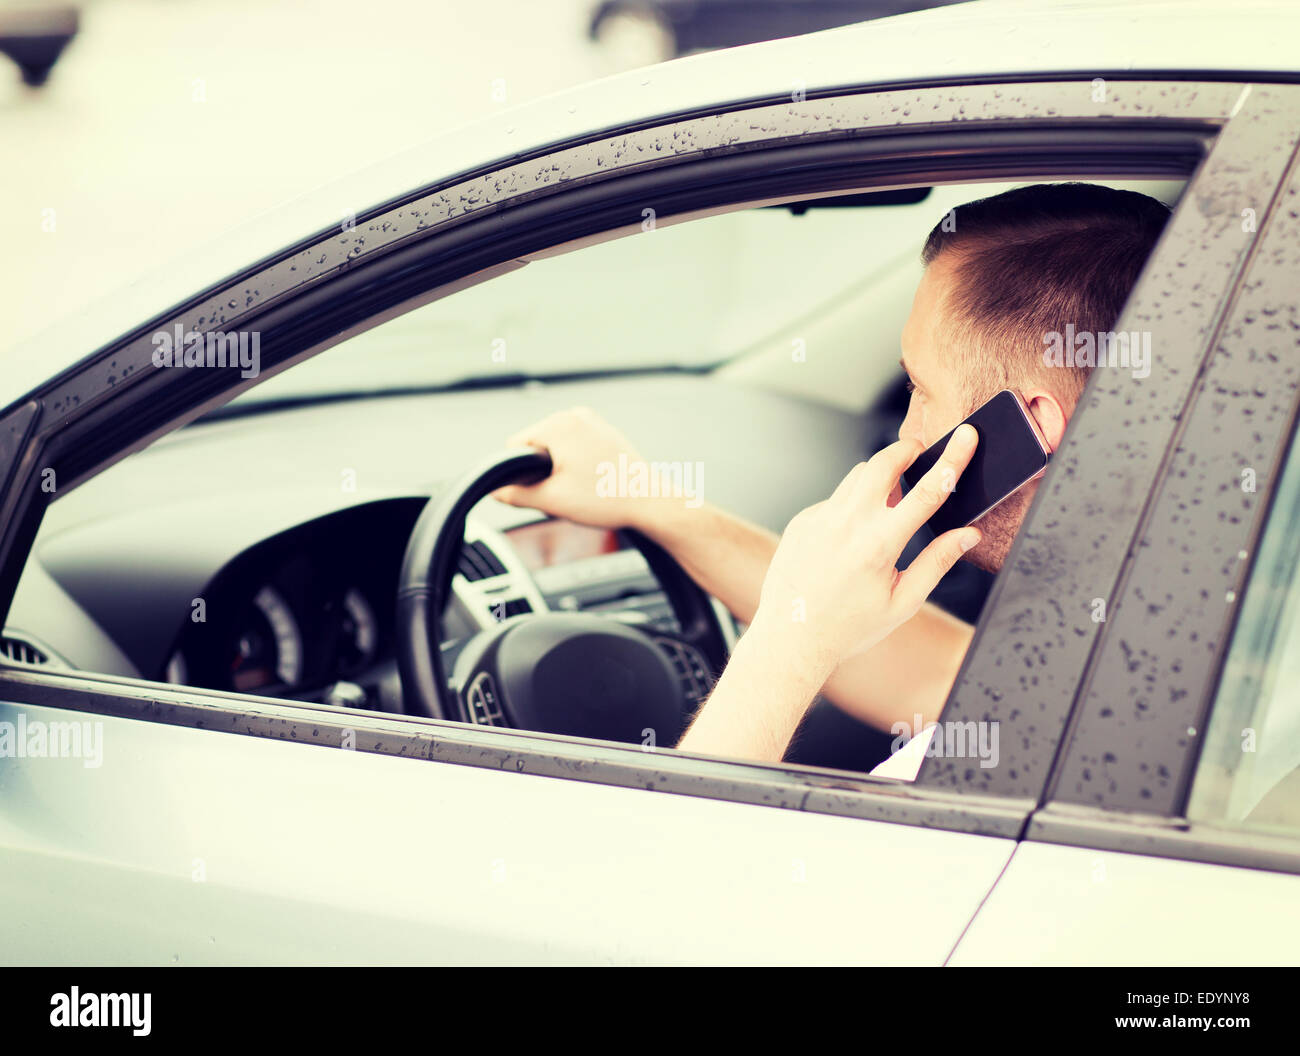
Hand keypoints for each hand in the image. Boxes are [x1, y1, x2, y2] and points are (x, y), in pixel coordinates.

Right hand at [493, 407, 657, 529]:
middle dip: (543, 470)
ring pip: (556, 447)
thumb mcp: (552, 500)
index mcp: (559, 424)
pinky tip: (593, 480)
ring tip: (583, 486)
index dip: (522, 472)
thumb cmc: (607, 498)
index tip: (545, 489)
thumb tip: (495, 491)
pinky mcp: (604, 432)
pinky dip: (577, 463)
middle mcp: (575, 415)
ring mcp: (593, 421)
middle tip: (568, 491)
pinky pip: (575, 446)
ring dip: (560, 468)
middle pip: (536, 445)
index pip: (516, 445)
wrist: (648, 502)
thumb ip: (515, 494)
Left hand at [750, 425, 980, 676]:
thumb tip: (968, 534)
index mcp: (879, 545)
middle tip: (920, 451)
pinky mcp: (802, 520)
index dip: (953, 459)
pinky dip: (851, 506)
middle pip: (884, 462)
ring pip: (857, 476)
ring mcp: (820, 518)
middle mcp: (847, 524)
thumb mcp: (903, 602)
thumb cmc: (847, 627)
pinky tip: (851, 538)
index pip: (927, 490)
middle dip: (906, 450)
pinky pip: (835, 500)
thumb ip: (937, 562)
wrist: (791, 638)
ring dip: (879, 477)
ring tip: (890, 502)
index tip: (966, 436)